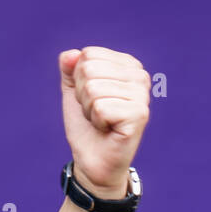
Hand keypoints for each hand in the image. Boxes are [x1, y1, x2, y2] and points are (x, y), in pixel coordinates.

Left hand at [59, 47, 150, 197]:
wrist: (92, 157)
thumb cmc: (86, 122)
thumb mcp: (73, 90)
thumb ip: (69, 69)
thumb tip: (70, 54)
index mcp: (127, 65)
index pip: (88, 54)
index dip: (78, 79)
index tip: (90, 97)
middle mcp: (140, 76)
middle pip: (89, 69)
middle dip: (82, 94)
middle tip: (94, 111)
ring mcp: (142, 95)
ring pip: (93, 88)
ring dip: (88, 109)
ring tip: (101, 120)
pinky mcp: (139, 114)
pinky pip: (100, 107)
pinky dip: (96, 120)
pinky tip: (107, 128)